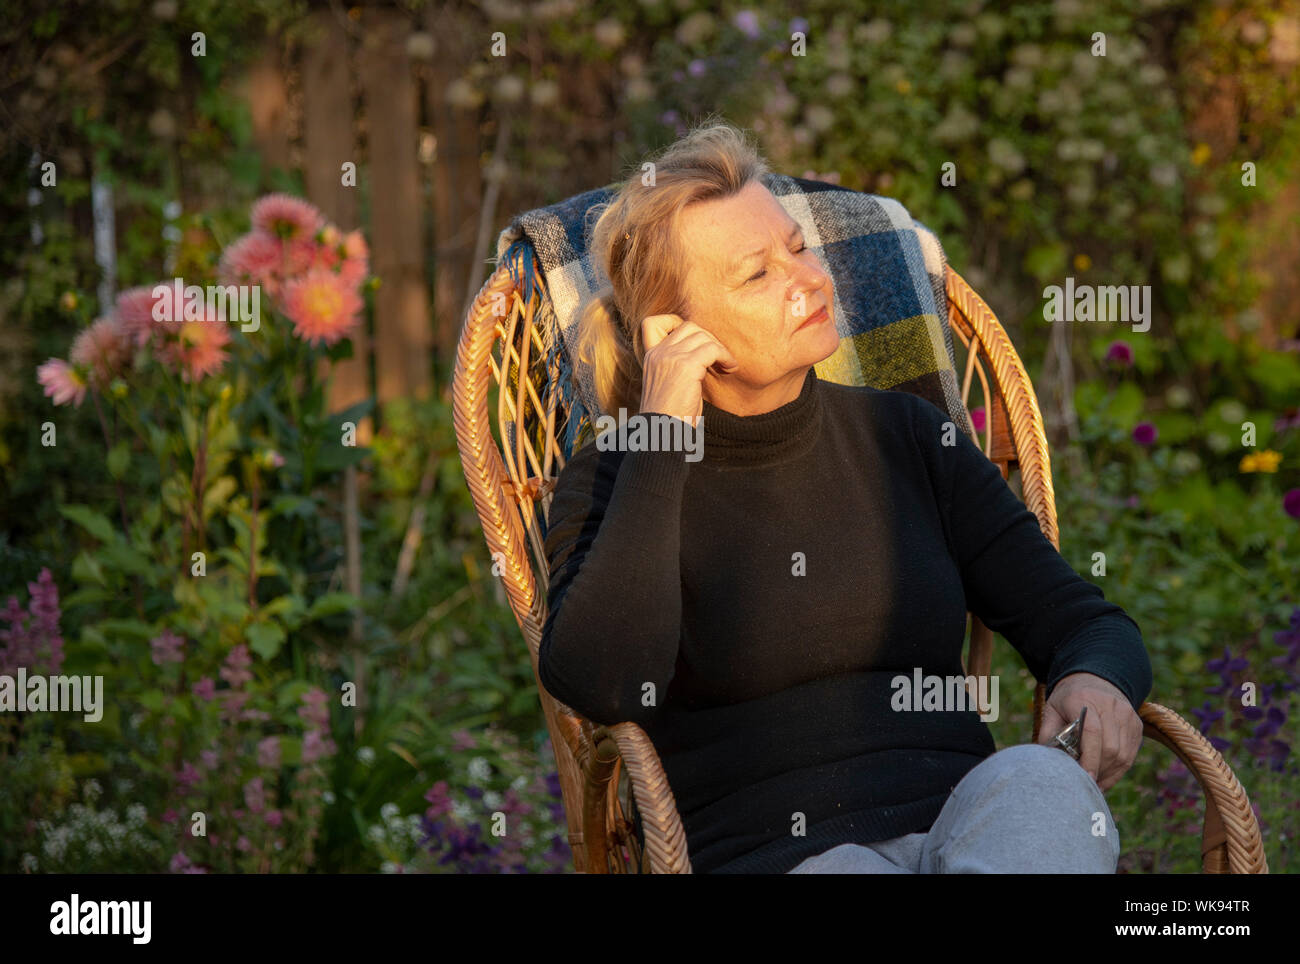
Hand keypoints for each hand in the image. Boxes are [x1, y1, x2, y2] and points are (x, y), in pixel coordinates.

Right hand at [638, 314, 738, 424]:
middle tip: (718, 357)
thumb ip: (678, 364)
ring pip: (703, 336)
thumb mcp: (668, 383)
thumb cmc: (670, 414)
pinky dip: (725, 356)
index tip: (694, 339)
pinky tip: (730, 368)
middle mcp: (658, 353)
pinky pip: (713, 349)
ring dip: (720, 348)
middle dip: (708, 338)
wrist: (664, 430)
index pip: (652, 323)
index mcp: (650, 356)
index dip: (674, 322)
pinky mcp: (686, 365)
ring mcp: (671, 357)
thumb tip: (705, 354)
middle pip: (688, 326)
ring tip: (727, 364)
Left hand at [1036, 672, 1142, 790]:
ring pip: (1123, 755)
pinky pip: (1130, 755)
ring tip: (1093, 784)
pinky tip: (1104, 778)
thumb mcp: (1052, 708)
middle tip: (1083, 783)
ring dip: (1108, 774)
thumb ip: (1048, 732)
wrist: (1095, 679)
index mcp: (1085, 699)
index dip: (1089, 757)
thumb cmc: (1069, 699)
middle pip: (1110, 747)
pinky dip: (1117, 771)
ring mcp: (1127, 715)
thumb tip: (1047, 761)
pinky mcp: (1137, 726)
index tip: (1085, 777)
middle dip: (1097, 770)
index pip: (1092, 731)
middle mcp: (1110, 706)